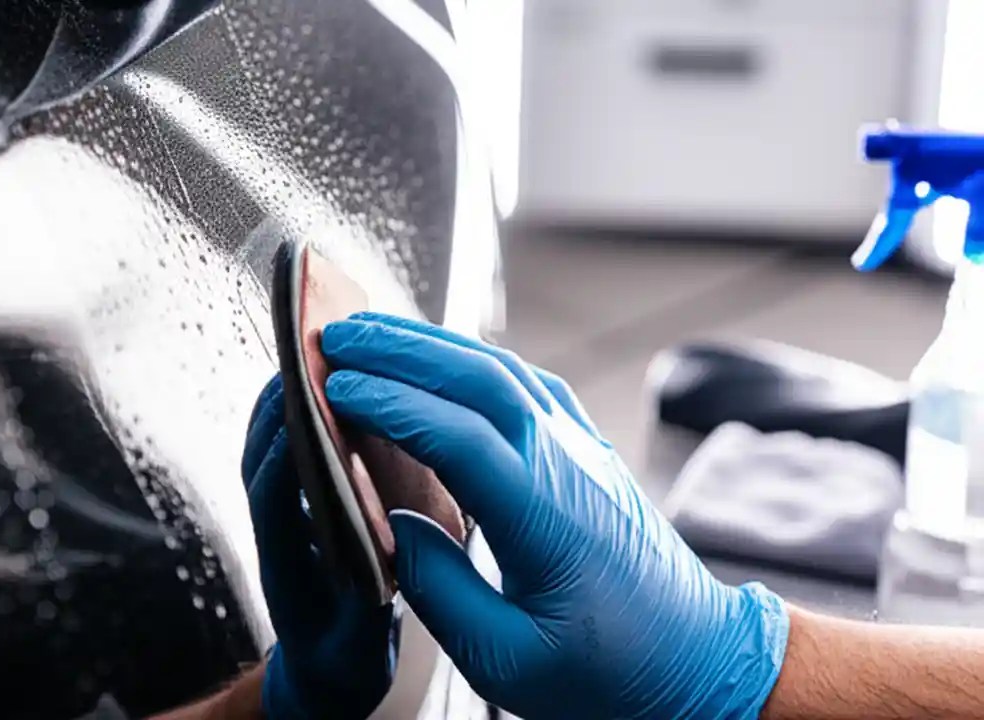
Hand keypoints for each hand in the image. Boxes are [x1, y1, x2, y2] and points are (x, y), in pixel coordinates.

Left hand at [242, 375, 395, 718]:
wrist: (324, 677)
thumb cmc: (343, 662)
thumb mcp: (363, 645)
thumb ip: (371, 607)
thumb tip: (387, 553)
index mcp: (286, 570)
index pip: (271, 500)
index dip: (282, 456)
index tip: (302, 415)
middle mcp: (274, 536)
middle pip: (259, 459)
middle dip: (277, 408)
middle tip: (306, 359)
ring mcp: (280, 521)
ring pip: (266, 451)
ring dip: (282, 405)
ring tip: (314, 359)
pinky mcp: (294, 511)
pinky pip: (287, 455)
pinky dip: (300, 419)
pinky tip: (330, 393)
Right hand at [320, 312, 789, 719]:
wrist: (695, 660)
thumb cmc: (609, 671)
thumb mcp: (506, 659)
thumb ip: (438, 590)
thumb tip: (389, 526)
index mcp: (544, 515)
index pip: (456, 433)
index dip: (390, 405)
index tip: (334, 390)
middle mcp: (566, 462)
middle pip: (476, 376)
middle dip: (398, 348)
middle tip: (335, 336)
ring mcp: (582, 447)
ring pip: (501, 368)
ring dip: (431, 343)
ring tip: (372, 333)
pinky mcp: (586, 448)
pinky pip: (525, 381)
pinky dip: (472, 359)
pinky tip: (440, 358)